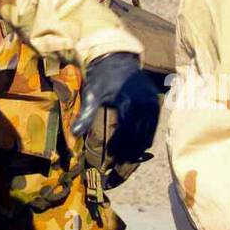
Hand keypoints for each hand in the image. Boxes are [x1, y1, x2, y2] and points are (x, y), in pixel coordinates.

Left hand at [72, 52, 160, 166]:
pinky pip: (152, 129)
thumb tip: (74, 134)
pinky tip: (134, 149)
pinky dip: (144, 140)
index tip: (110, 165)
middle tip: (117, 170)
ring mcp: (152, 105)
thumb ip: (86, 115)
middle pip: (138, 139)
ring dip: (136, 152)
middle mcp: (144, 105)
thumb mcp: (92, 94)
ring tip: (124, 164)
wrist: (118, 59)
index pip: (126, 135)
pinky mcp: (155, 105)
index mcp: (129, 103)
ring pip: (147, 136)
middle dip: (128, 157)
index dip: (119, 152)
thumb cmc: (102, 77)